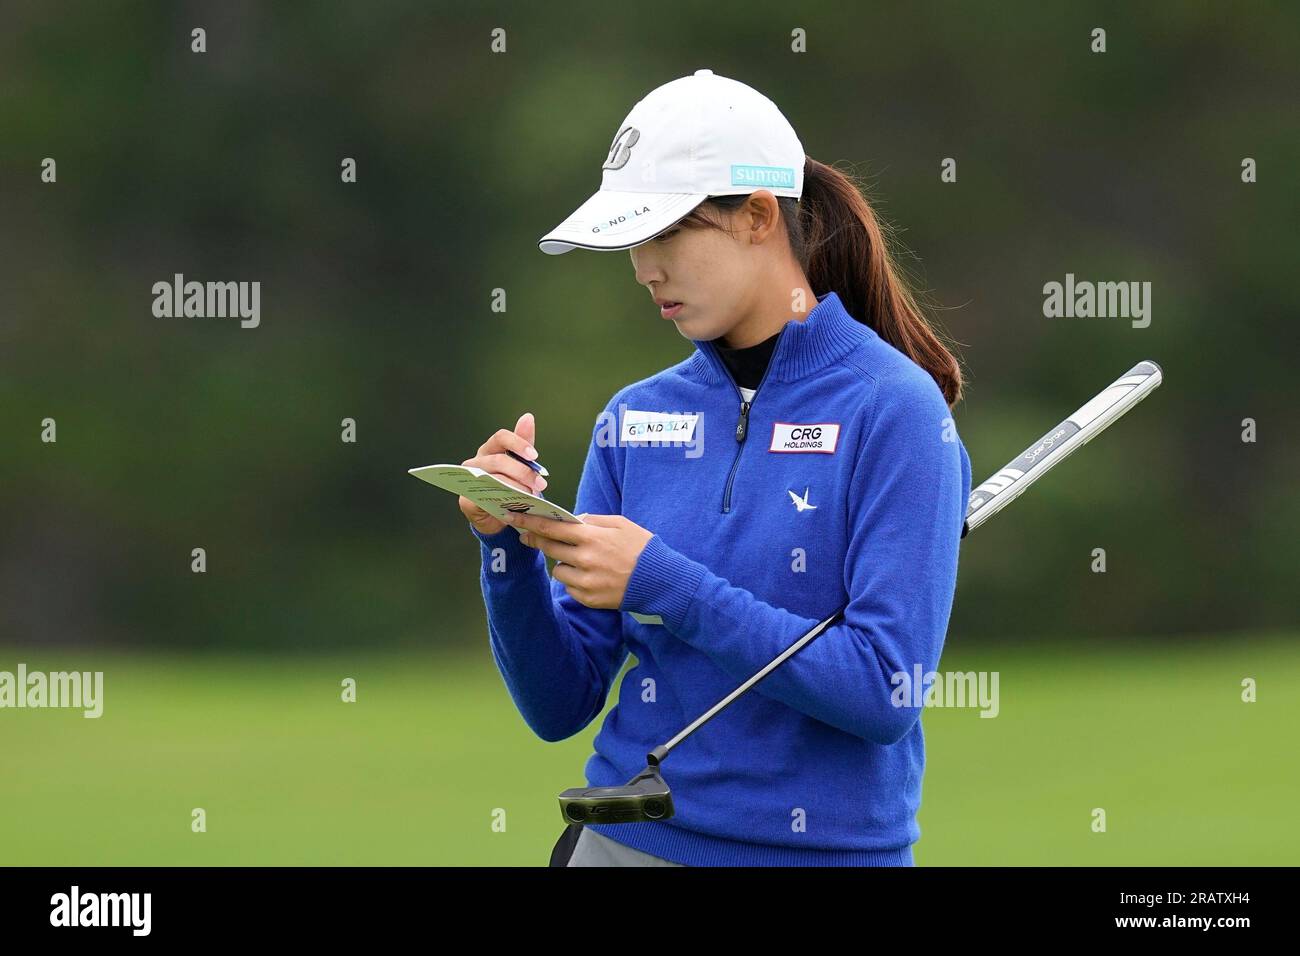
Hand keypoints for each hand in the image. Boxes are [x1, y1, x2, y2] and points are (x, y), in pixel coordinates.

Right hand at [458, 412, 547, 535]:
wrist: (498, 516)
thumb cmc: (508, 485)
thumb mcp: (520, 464)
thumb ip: (524, 443)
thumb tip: (528, 417)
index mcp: (490, 450)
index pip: (500, 437)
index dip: (518, 444)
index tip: (534, 455)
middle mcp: (476, 462)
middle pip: (499, 461)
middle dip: (523, 472)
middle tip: (540, 484)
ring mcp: (468, 482)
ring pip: (494, 480)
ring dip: (516, 487)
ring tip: (531, 495)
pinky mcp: (466, 500)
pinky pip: (486, 499)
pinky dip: (504, 502)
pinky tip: (516, 505)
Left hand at [503, 512, 652, 609]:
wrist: (660, 582)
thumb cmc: (642, 548)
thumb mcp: (621, 524)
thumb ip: (593, 520)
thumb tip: (571, 520)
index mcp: (592, 538)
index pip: (552, 529)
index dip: (530, 523)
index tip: (515, 519)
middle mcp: (586, 560)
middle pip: (549, 549)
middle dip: (536, 541)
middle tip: (528, 537)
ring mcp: (586, 582)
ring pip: (558, 570)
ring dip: (562, 562)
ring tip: (581, 560)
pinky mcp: (589, 599)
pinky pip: (570, 586)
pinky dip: (575, 579)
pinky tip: (591, 575)